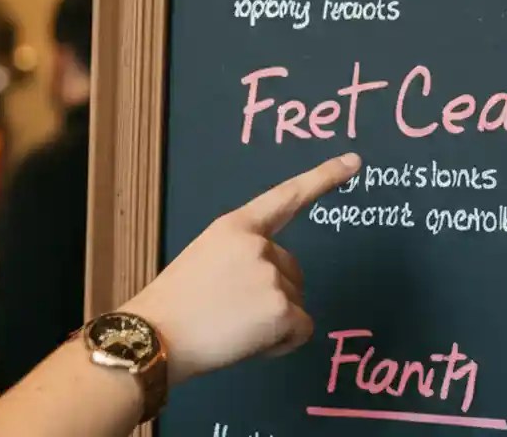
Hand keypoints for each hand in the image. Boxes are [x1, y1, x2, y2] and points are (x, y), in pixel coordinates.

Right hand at [120, 152, 360, 384]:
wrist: (152, 340)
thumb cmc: (172, 307)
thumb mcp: (204, 260)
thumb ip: (240, 257)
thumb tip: (269, 284)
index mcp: (235, 227)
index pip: (286, 197)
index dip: (323, 178)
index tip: (354, 162)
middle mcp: (259, 245)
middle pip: (292, 270)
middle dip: (273, 293)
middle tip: (230, 312)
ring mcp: (272, 276)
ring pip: (295, 302)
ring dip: (274, 320)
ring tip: (231, 327)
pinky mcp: (283, 309)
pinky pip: (302, 329)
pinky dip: (283, 342)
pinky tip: (249, 343)